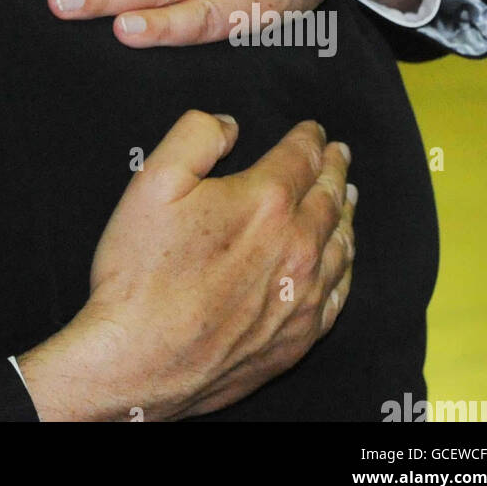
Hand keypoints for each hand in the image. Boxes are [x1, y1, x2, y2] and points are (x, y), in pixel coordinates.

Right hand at [16, 111, 355, 421]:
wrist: (138, 361)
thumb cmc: (141, 272)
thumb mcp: (154, 180)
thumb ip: (196, 135)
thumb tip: (230, 125)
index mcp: (264, 203)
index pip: (301, 158)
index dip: (309, 137)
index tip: (313, 129)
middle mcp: (295, 248)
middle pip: (329, 198)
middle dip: (335, 170)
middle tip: (339, 153)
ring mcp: (302, 298)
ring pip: (340, 245)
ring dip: (346, 215)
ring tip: (347, 197)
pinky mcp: (297, 339)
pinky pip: (338, 295)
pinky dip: (345, 268)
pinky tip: (340, 260)